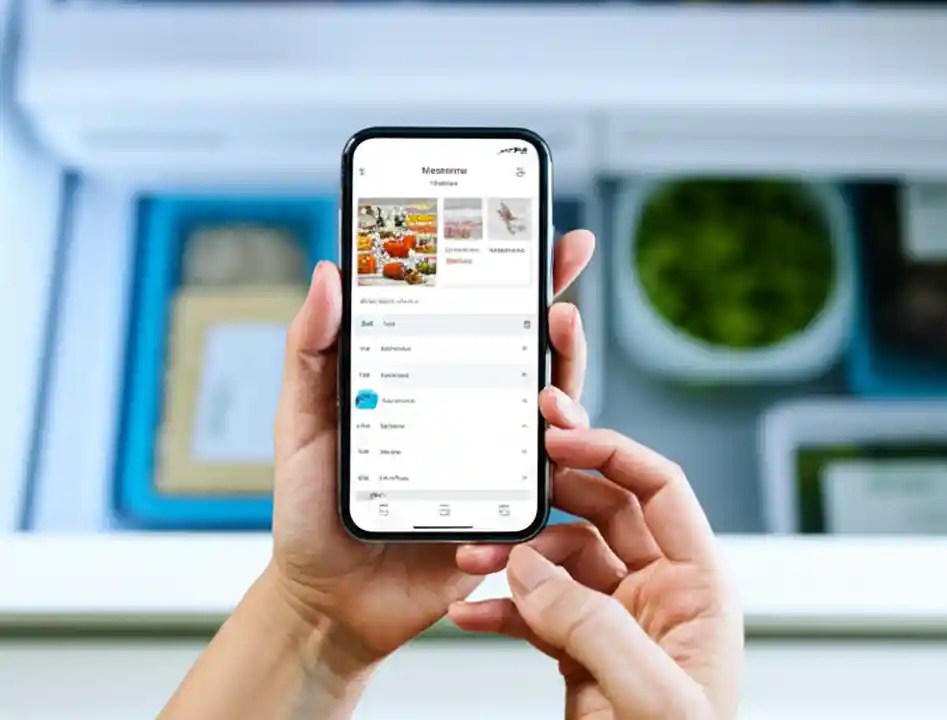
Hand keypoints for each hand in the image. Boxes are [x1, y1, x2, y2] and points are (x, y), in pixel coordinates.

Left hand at [266, 229, 596, 670]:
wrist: (328, 602)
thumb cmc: (311, 512)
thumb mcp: (300, 421)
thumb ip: (311, 350)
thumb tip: (328, 271)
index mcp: (427, 383)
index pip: (473, 316)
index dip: (504, 270)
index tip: (528, 221)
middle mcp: (472, 415)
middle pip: (528, 350)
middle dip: (553, 299)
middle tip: (562, 259)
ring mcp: (497, 462)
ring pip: (552, 406)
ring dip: (564, 363)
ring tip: (557, 329)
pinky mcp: (511, 513)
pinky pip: (546, 475)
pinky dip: (556, 444)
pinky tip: (551, 416)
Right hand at [450, 421, 744, 718]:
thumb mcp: (649, 695)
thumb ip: (593, 624)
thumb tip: (532, 567)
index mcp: (698, 587)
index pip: (660, 489)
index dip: (612, 452)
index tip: (560, 434)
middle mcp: (660, 595)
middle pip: (604, 512)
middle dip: (551, 493)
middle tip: (507, 472)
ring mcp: (617, 623)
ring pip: (560, 561)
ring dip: (514, 554)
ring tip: (473, 561)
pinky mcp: (580, 654)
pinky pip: (536, 611)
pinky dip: (500, 607)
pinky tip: (468, 611)